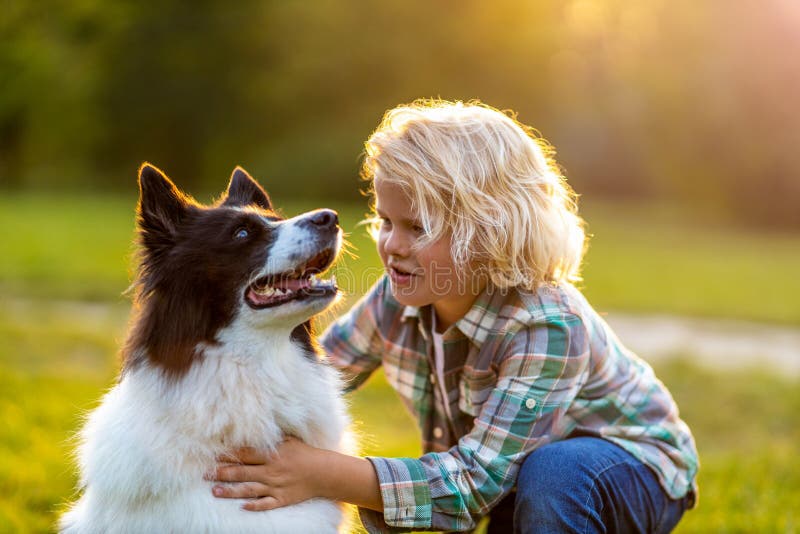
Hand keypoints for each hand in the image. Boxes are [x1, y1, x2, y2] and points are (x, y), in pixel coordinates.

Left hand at [208, 437, 326, 510]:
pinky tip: (241, 506)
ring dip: (231, 491)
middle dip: (222, 472)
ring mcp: (276, 486)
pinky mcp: (282, 499)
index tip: (213, 456)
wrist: (324, 472)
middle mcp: (271, 471)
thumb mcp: (289, 441)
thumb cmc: (305, 454)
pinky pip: (266, 504)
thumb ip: (271, 439)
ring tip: (214, 491)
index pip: (245, 455)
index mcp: (272, 455)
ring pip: (249, 489)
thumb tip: (256, 430)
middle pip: (242, 472)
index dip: (228, 455)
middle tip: (204, 474)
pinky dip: (254, 505)